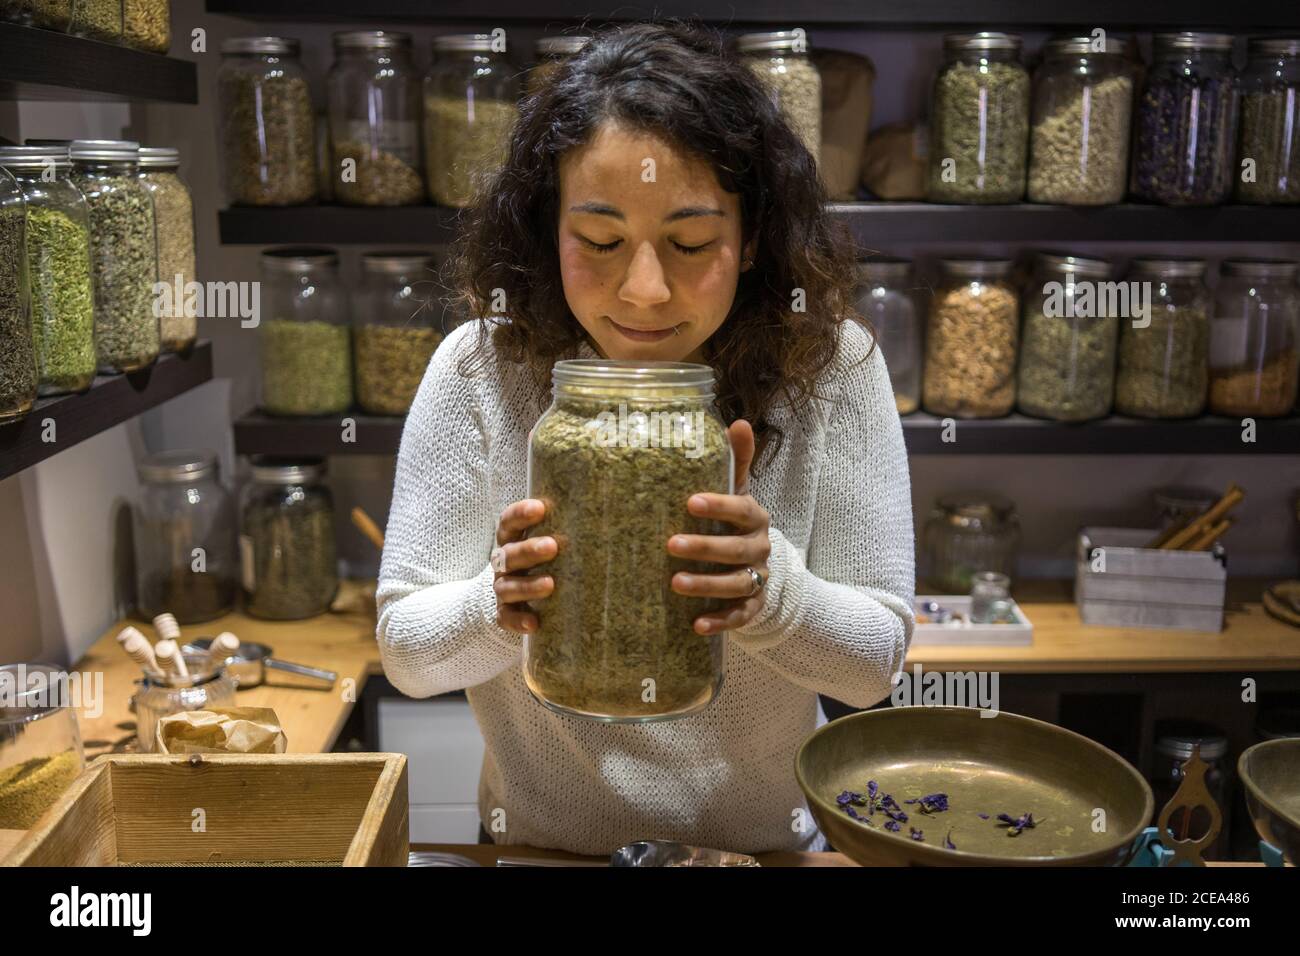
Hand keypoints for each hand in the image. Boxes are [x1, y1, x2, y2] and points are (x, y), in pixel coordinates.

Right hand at [489, 499, 555, 634]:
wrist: (520, 596)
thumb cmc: (546, 560)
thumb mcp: (551, 542)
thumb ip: (568, 530)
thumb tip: (611, 515)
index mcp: (512, 539)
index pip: (509, 522)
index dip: (520, 514)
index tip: (540, 509)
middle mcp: (504, 563)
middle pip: (509, 554)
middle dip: (529, 550)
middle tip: (552, 546)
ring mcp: (502, 588)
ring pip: (507, 586)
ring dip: (528, 585)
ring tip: (550, 584)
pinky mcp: (504, 613)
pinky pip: (506, 618)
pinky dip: (518, 620)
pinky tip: (534, 622)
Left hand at [668, 419, 770, 633]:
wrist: (757, 568)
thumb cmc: (735, 524)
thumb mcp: (736, 492)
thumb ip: (736, 461)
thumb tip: (738, 421)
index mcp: (755, 518)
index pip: (742, 510)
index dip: (719, 506)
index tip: (690, 502)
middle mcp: (760, 549)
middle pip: (737, 551)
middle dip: (705, 548)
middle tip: (671, 545)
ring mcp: (758, 580)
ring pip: (737, 585)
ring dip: (707, 586)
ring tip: (675, 584)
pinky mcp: (753, 608)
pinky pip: (740, 616)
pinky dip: (720, 621)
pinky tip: (696, 624)